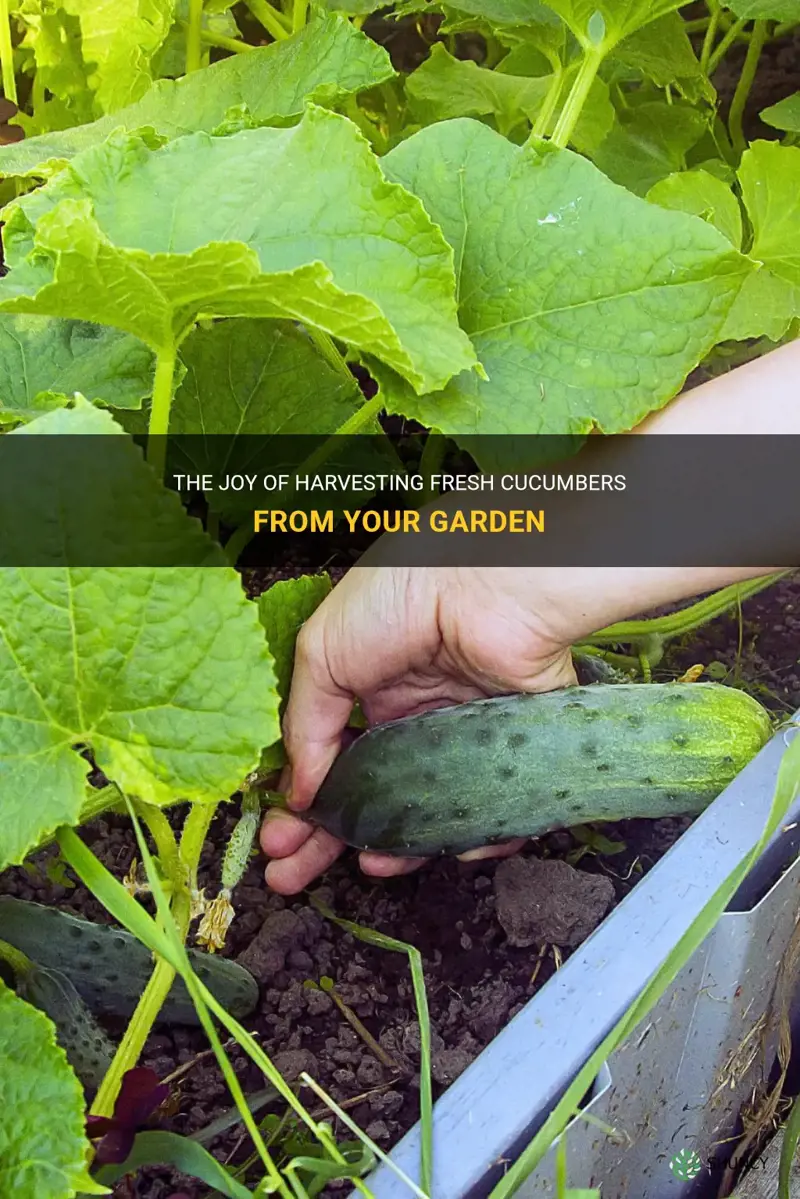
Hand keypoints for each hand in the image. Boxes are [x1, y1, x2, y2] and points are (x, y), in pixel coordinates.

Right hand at [260, 566, 578, 893]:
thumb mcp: (323, 653)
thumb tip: (296, 793)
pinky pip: (498, 806)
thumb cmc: (398, 597)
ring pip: (431, 811)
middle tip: (293, 878)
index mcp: (373, 691)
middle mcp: (418, 718)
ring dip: (399, 846)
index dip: (302, 806)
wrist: (485, 581)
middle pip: (374, 797)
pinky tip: (450, 848)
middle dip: (331, 840)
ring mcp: (466, 737)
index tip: (275, 845)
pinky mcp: (516, 748)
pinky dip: (479, 835)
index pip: (332, 763)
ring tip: (370, 868)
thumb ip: (305, 727)